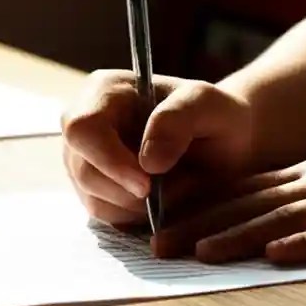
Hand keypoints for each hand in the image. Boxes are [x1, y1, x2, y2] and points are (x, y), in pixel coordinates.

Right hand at [60, 70, 253, 226]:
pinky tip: (161, 199)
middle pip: (84, 170)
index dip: (110, 161)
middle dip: (131, 190)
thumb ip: (179, 120)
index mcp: (105, 90)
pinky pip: (104, 213)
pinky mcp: (92, 188)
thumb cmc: (216, 118)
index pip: (83, 129)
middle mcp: (84, 122)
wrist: (222, 144)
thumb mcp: (210, 107)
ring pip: (93, 197)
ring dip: (138, 205)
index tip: (147, 184)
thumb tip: (148, 161)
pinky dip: (135, 215)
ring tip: (175, 187)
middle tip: (177, 186)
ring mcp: (83, 157)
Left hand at [151, 142, 305, 263]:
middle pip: (251, 202)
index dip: (198, 205)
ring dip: (238, 234)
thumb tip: (267, 230)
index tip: (157, 223)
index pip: (243, 188)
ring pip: (285, 217)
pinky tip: (277, 257)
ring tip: (198, 252)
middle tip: (154, 245)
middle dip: (199, 222)